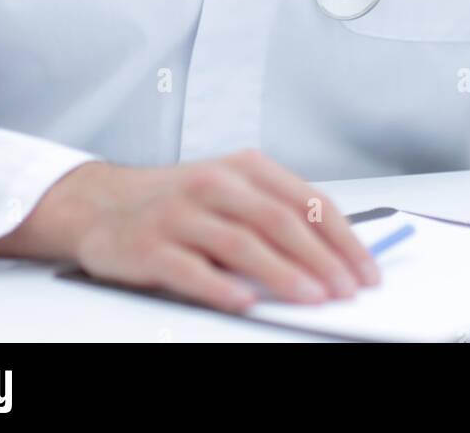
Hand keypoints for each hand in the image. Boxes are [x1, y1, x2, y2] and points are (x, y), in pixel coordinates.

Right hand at [0, 148, 380, 313]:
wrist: (102, 204)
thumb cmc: (179, 202)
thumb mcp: (232, 192)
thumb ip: (277, 214)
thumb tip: (336, 256)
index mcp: (244, 167)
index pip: (307, 200)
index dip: (343, 237)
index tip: (367, 268)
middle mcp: (214, 183)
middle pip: (279, 220)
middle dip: (322, 258)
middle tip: (348, 289)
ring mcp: (181, 213)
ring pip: (242, 243)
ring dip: (283, 273)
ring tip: (313, 298)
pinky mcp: (150, 245)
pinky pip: (192, 268)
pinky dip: (222, 286)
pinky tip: (245, 302)